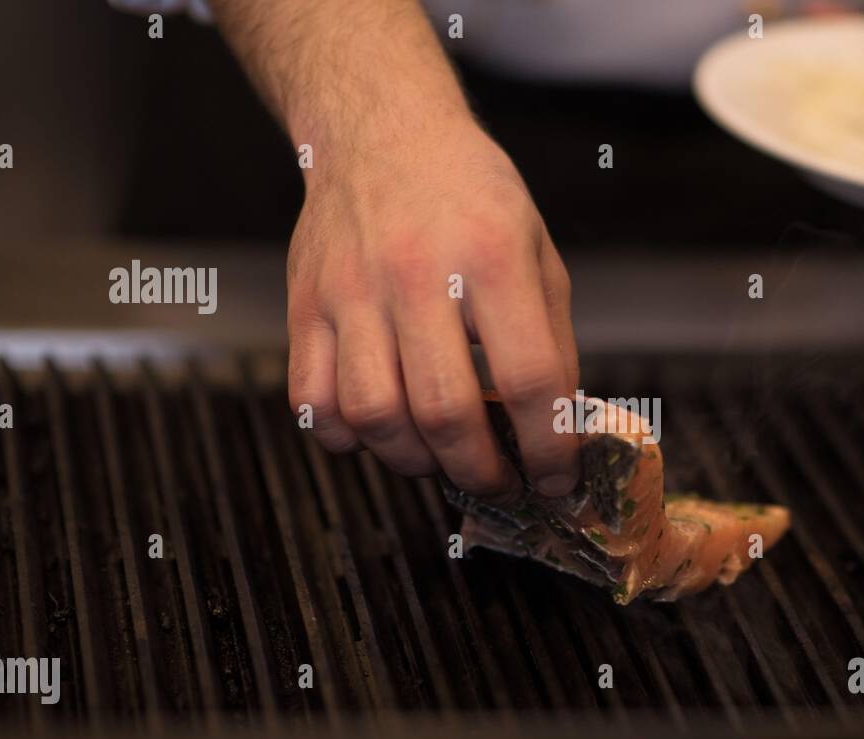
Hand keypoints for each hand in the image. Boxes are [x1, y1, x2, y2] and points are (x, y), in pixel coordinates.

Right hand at [287, 115, 578, 500]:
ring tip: (438, 456)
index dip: (550, 447)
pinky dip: (347, 438)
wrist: (382, 134)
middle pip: (445, 411)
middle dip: (479, 470)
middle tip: (496, 480)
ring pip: (374, 416)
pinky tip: (380, 428)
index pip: (529, 379)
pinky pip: (313, 404)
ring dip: (414, 460)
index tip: (557, 479)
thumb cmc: (470, 198)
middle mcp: (417, 274)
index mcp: (492, 258)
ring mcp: (352, 292)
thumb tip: (556, 429)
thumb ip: (551, 339)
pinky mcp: (306, 307)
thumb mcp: (537, 251)